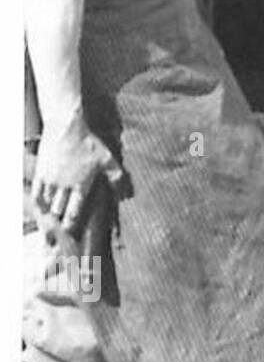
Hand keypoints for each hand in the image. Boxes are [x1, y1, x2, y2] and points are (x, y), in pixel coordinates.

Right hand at [32, 111, 124, 236]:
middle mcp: (64, 185)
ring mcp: (50, 179)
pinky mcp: (40, 173)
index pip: (74, 212)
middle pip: (58, 210)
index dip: (71, 225)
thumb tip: (128, 195)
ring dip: (49, 213)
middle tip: (59, 233)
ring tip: (51, 223)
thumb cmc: (89, 143)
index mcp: (81, 184)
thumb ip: (118, 178)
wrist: (66, 127)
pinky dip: (39, 202)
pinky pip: (36, 193)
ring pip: (46, 204)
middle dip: (59, 221)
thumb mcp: (108, 159)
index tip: (69, 235)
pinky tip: (42, 207)